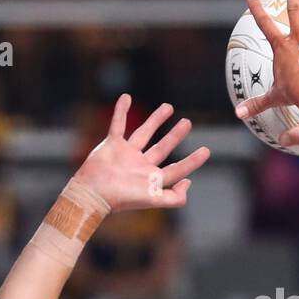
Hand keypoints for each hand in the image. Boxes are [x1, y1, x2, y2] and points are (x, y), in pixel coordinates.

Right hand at [73, 94, 209, 212]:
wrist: (93, 193)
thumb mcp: (153, 200)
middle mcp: (141, 165)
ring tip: (169, 107)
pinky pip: (118, 124)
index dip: (192, 162)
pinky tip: (126, 98)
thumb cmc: (122, 198)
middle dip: (175, 135)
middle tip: (187, 122)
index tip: (205, 151)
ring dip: (156, 120)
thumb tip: (188, 182)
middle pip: (163, 147)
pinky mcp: (112, 144)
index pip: (177, 169)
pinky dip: (121, 111)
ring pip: (144, 133)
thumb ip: (174, 197)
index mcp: (152, 179)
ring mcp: (127, 154)